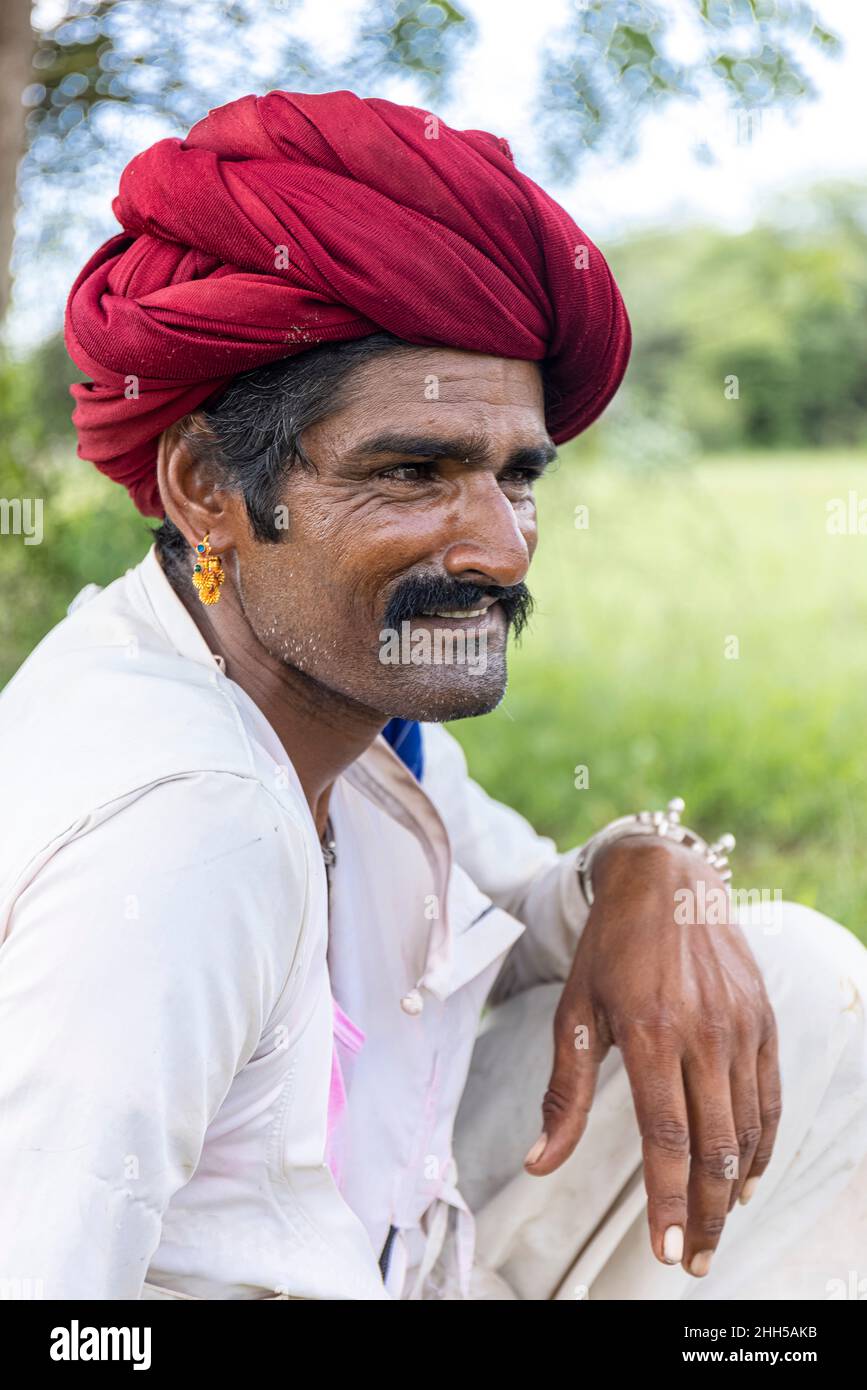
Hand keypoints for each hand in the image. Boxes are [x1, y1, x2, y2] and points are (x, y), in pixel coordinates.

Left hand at [523, 836, 780, 1278]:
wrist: (669, 880)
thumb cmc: (612, 947)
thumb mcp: (575, 1010)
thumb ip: (562, 1092)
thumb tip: (537, 1163)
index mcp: (650, 1031)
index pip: (666, 1135)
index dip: (668, 1200)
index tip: (665, 1249)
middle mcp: (704, 1033)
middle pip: (714, 1146)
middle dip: (704, 1214)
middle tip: (692, 1259)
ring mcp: (741, 1027)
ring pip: (747, 1130)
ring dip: (733, 1189)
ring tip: (713, 1230)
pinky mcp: (763, 1020)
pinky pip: (769, 1098)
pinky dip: (761, 1145)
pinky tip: (745, 1177)